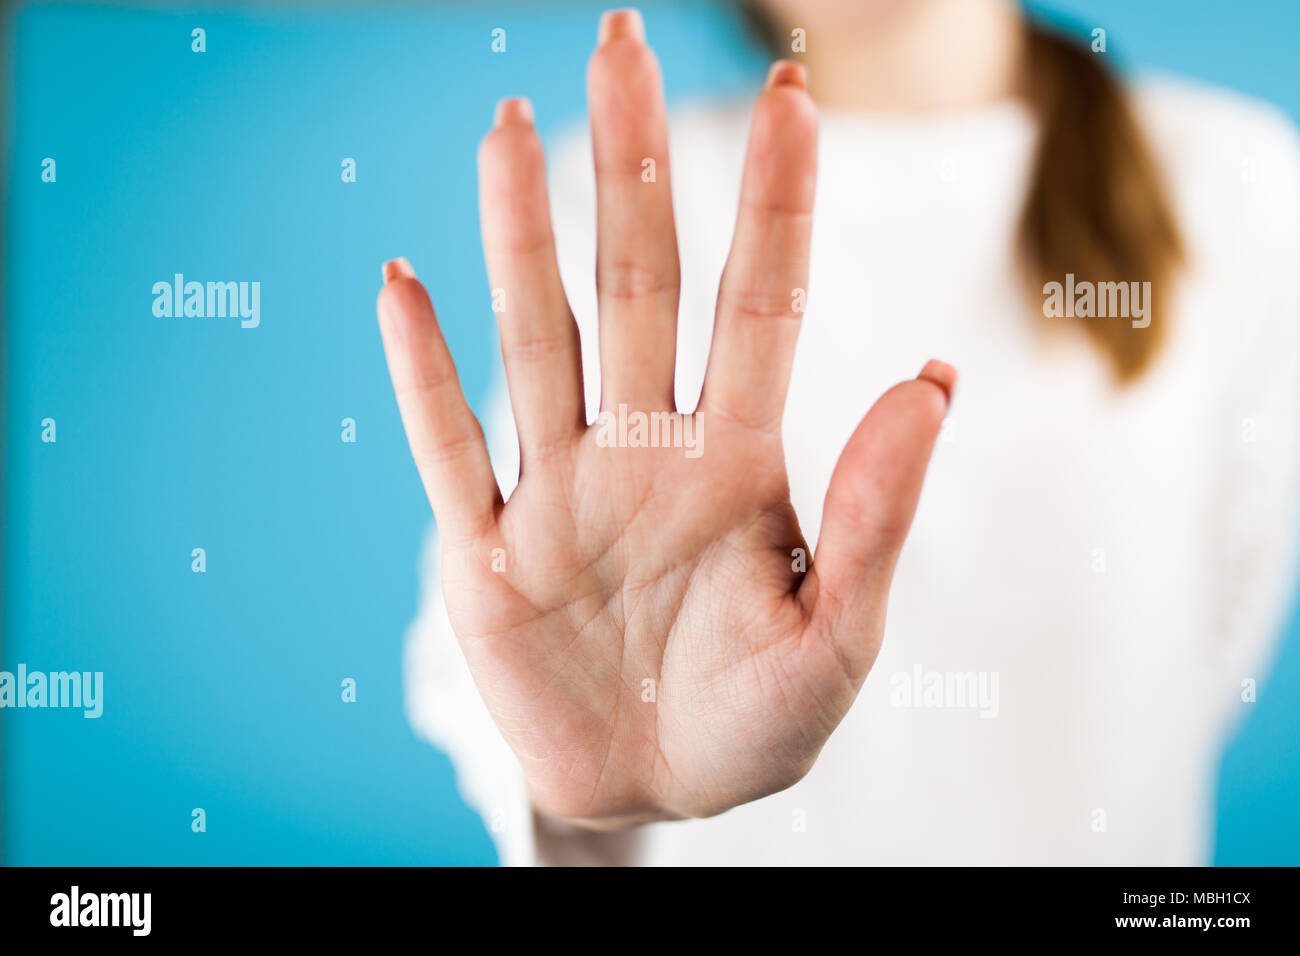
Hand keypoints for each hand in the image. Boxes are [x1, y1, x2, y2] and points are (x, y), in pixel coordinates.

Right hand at [377, 9, 954, 826]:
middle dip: (633, 164)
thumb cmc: (757, 719)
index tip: (796, 95)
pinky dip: (424, 375)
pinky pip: (447, 449)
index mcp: (738, 459)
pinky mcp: (485, 550)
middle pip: (636, 281)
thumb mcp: (839, 635)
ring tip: (506, 124)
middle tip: (619, 43)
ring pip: (536, 338)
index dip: (778, 202)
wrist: (654, 790)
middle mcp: (642, 447)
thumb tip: (935, 373)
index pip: (760, 303)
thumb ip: (875, 512)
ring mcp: (557, 489)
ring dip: (518, 237)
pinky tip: (398, 284)